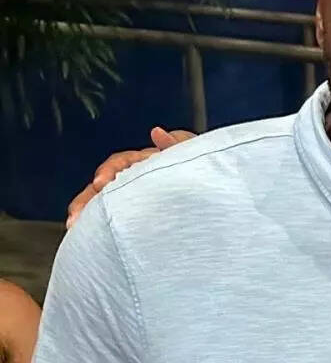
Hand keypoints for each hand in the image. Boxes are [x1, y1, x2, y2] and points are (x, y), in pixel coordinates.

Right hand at [65, 127, 195, 228]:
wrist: (215, 196)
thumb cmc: (206, 170)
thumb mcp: (196, 153)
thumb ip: (179, 143)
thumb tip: (156, 132)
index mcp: (147, 161)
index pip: (121, 162)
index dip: (109, 170)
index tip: (101, 182)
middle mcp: (135, 178)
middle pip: (103, 186)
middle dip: (87, 199)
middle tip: (76, 216)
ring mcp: (134, 197)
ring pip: (103, 204)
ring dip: (86, 214)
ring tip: (74, 228)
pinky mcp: (135, 216)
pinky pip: (113, 221)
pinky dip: (97, 228)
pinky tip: (85, 238)